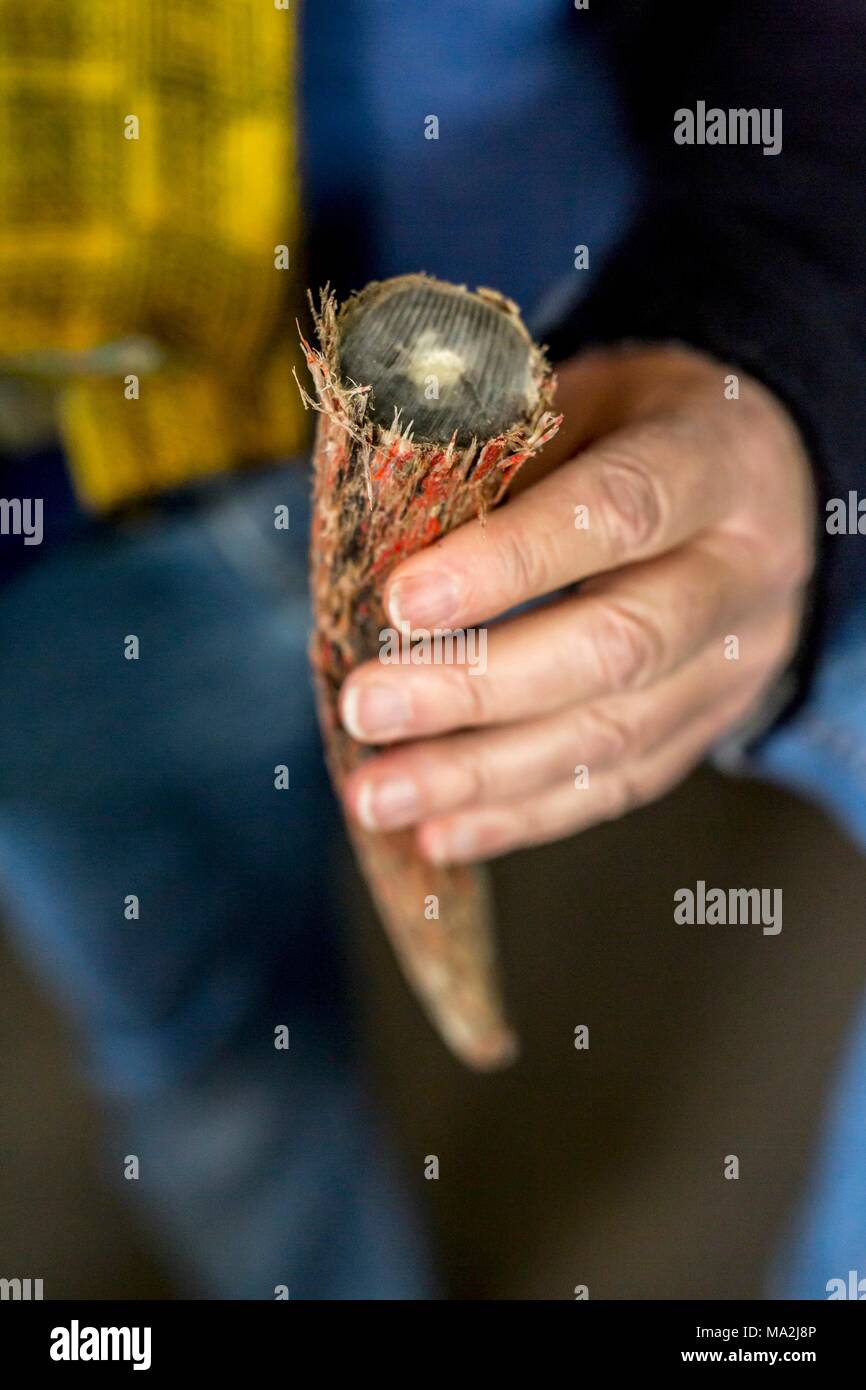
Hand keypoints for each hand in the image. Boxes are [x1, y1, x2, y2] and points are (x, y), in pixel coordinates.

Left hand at [339, 345, 815, 863]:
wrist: (764, 478)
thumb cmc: (643, 426)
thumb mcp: (585, 398)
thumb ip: (503, 459)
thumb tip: (380, 544)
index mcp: (714, 462)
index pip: (616, 513)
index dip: (509, 562)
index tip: (401, 603)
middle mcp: (741, 572)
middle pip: (616, 647)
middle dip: (476, 687)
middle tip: (367, 709)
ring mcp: (737, 662)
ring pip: (612, 736)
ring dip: (482, 777)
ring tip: (378, 795)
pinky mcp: (710, 724)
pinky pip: (618, 785)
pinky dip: (523, 815)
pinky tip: (441, 833)